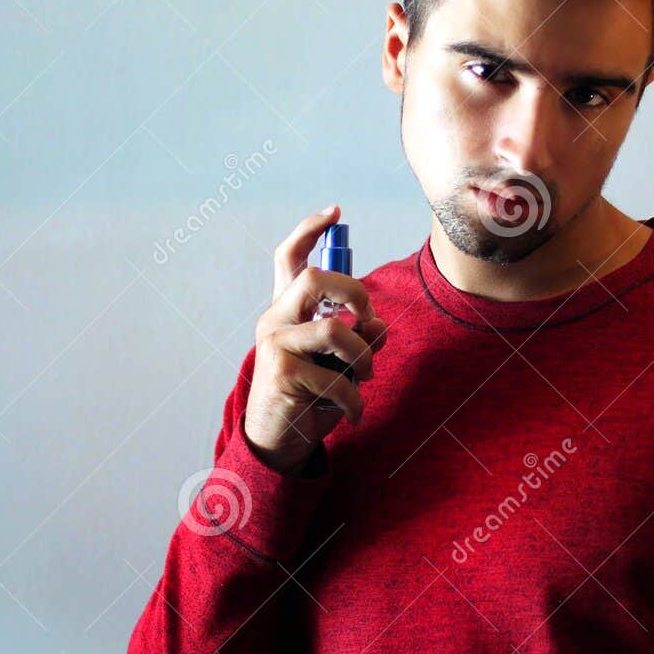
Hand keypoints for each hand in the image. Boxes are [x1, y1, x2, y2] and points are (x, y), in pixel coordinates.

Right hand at [243, 205, 389, 472]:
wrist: (277, 441)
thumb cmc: (309, 397)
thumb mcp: (338, 364)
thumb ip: (358, 339)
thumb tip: (379, 326)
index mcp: (286, 310)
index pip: (289, 258)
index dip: (309, 230)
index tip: (334, 211)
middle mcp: (275, 320)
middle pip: (314, 278)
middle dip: (355, 293)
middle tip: (369, 321)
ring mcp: (274, 345)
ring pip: (335, 329)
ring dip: (363, 356)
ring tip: (365, 377)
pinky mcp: (282, 374)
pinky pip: (336, 377)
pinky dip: (355, 398)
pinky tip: (353, 413)